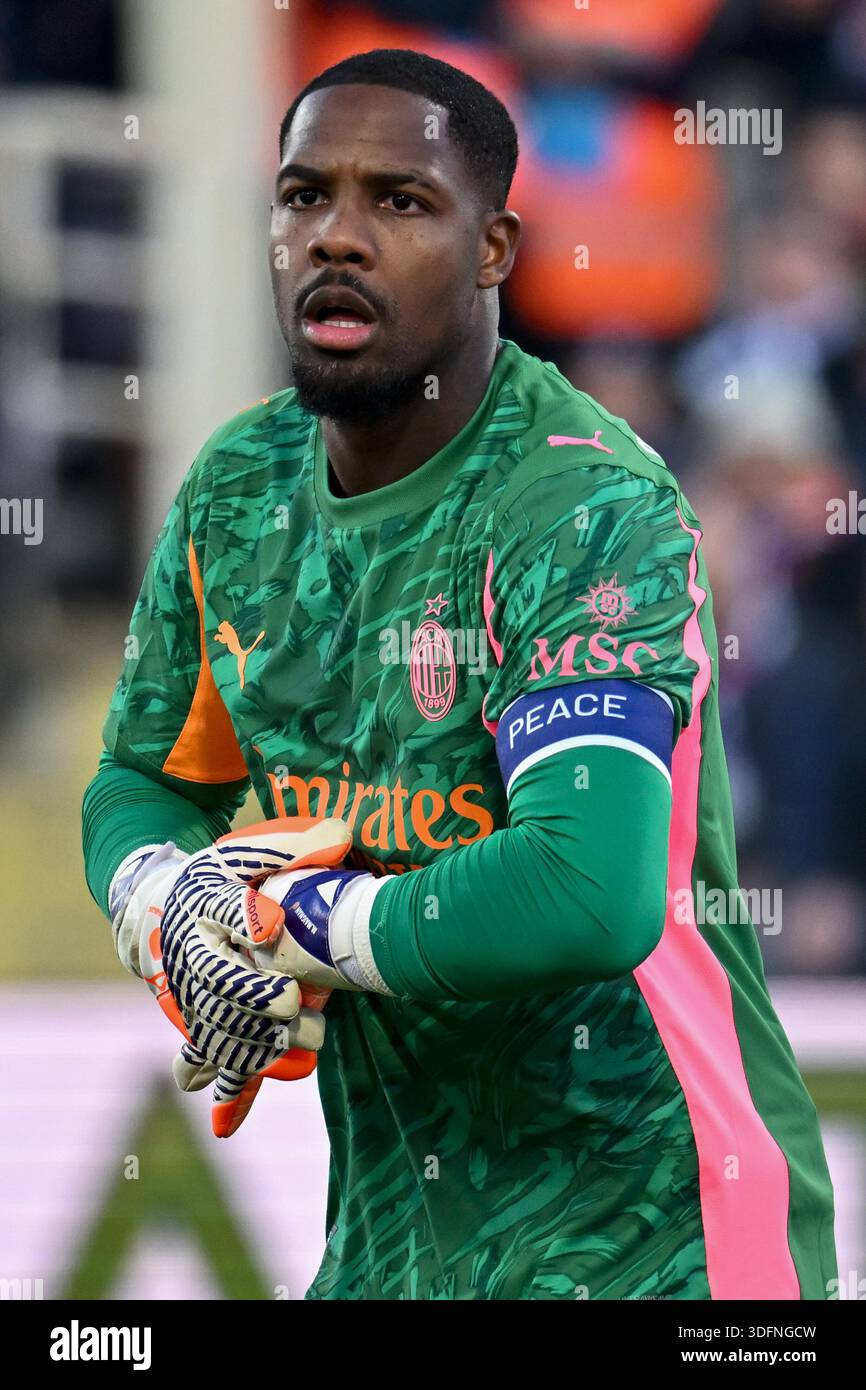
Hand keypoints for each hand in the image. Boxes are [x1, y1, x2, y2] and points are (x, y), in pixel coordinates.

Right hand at [159, 817, 352, 1133]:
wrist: (163, 901)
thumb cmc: (228, 872)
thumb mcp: (256, 849)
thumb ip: (298, 846)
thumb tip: (342, 834)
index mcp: (207, 896)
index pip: (225, 905)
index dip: (246, 914)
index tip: (270, 926)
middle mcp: (192, 945)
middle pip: (219, 976)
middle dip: (255, 993)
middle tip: (293, 1005)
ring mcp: (192, 988)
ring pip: (217, 1022)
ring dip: (253, 1040)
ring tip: (302, 1045)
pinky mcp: (198, 1019)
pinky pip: (208, 1055)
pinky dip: (222, 1086)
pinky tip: (229, 1120)